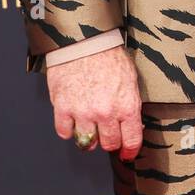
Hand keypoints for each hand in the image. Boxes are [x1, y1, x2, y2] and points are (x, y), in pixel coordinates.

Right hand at [47, 46, 142, 160]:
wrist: (85, 39)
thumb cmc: (109, 55)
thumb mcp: (130, 79)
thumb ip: (130, 104)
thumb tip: (132, 125)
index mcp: (126, 105)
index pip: (131, 141)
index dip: (129, 151)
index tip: (126, 154)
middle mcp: (105, 113)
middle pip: (109, 144)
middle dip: (110, 142)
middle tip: (107, 134)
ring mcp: (83, 112)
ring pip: (87, 143)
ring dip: (89, 138)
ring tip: (90, 126)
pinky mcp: (62, 107)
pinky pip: (65, 132)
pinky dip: (68, 130)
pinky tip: (73, 120)